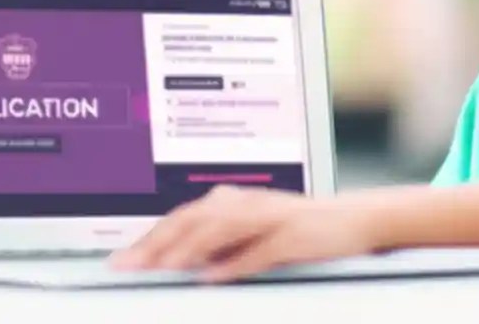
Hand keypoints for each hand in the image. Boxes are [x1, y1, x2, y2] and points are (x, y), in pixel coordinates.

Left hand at [107, 185, 377, 282]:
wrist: (355, 219)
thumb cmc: (304, 228)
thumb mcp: (256, 229)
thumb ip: (221, 240)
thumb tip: (181, 260)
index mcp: (236, 201)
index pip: (183, 217)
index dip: (150, 237)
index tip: (122, 260)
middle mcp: (249, 204)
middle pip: (194, 219)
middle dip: (158, 242)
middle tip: (130, 265)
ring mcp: (271, 217)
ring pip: (220, 228)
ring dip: (188, 249)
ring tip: (163, 268)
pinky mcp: (293, 235)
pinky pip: (259, 249)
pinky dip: (235, 262)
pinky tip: (215, 277)